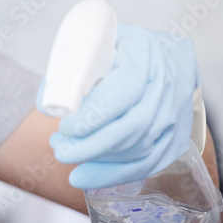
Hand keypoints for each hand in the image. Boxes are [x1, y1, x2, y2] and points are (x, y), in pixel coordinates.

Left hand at [39, 24, 200, 189]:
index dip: (97, 113)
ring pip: (141, 146)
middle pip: (134, 124)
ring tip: (65, 154)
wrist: (165, 58)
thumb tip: (47, 105)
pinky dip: (114, 174)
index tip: (67, 127)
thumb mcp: (94, 44)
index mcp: (144, 53)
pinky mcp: (175, 136)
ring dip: (99, 159)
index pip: (127, 88)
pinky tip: (85, 177)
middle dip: (92, 145)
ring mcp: (175, 112)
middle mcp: (166, 83)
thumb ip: (69, 68)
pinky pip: (148, 163)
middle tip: (60, 150)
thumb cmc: (119, 50)